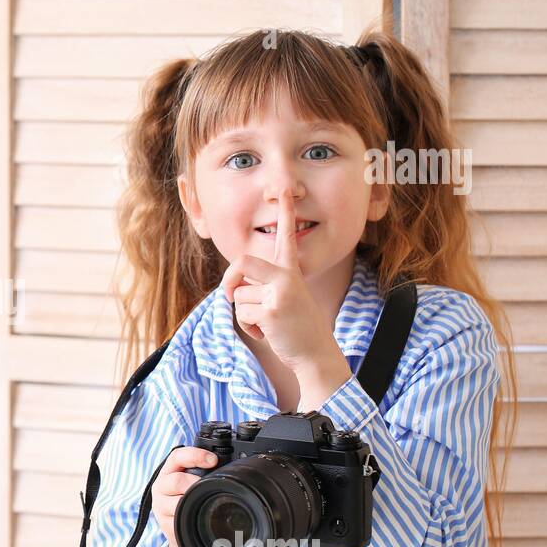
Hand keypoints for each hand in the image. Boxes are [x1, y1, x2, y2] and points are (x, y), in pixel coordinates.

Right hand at [151, 446, 219, 546]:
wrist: (180, 529)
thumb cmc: (190, 500)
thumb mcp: (192, 481)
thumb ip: (206, 472)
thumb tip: (238, 466)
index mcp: (168, 472)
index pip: (177, 456)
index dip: (195, 455)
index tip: (213, 460)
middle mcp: (161, 487)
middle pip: (176, 480)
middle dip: (195, 482)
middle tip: (209, 486)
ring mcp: (161, 507)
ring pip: (176, 502)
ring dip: (192, 502)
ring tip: (204, 503)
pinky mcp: (166, 525)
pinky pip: (179, 522)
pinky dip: (191, 520)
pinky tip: (199, 518)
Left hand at [220, 189, 340, 375]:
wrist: (315, 353)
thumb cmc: (297, 327)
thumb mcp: (285, 299)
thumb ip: (264, 286)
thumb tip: (234, 286)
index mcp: (292, 272)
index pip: (287, 238)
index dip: (286, 214)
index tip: (284, 192)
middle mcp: (287, 277)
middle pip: (243, 263)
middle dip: (230, 280)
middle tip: (231, 295)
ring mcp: (279, 292)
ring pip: (240, 296)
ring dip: (246, 314)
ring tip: (269, 323)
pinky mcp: (271, 310)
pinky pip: (242, 313)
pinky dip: (249, 327)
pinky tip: (268, 332)